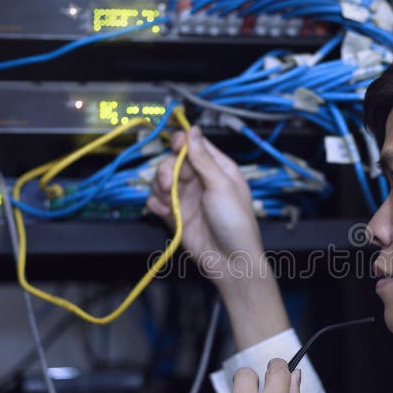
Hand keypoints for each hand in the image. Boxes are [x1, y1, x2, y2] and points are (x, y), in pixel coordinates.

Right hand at [147, 125, 262, 282]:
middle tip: (168, 183)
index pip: (196, 146)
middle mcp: (201, 181)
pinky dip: (156, 204)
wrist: (230, 261)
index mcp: (219, 169)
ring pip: (162, 180)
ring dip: (160, 188)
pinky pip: (157, 201)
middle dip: (167, 170)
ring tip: (169, 203)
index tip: (175, 147)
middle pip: (173, 162)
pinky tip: (165, 212)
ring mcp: (187, 198)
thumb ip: (203, 159)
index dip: (182, 143)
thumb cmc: (235, 223)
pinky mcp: (176, 215)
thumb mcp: (221, 186)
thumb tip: (194, 131)